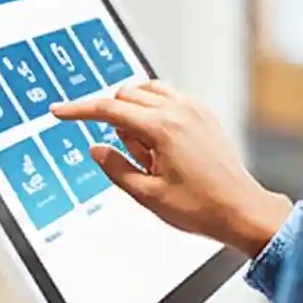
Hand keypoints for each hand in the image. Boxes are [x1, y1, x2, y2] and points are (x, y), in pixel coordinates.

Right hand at [51, 80, 293, 256]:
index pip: (108, 109)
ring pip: (147, 91)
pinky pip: (169, 98)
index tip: (59, 112)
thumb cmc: (202, 207)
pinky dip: (154, 112)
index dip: (79, 110)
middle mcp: (180, 111)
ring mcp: (194, 109)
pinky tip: (163, 147)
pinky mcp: (204, 114)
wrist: (242, 210)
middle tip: (130, 158)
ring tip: (148, 154)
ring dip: (134, 113)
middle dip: (114, 119)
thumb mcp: (147, 195)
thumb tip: (97, 149)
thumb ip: (115, 169)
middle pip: (126, 94)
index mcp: (163, 128)